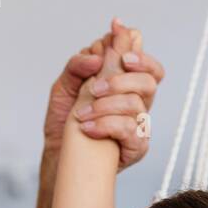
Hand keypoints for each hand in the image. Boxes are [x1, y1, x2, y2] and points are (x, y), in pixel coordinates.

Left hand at [43, 18, 163, 171]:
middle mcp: (137, 101)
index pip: (146, 63)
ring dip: (105, 105)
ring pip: (137, 104)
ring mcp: (138, 124)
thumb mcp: (63, 86)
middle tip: (94, 88)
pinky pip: (129, 130)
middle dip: (120, 80)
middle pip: (150, 80)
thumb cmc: (65, 120)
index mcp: (126, 83)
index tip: (120, 53)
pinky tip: (86, 128)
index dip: (139, 53)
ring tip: (81, 113)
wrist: (58, 154)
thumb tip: (97, 56)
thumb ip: (78, 65)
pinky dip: (105, 125)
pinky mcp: (135, 146)